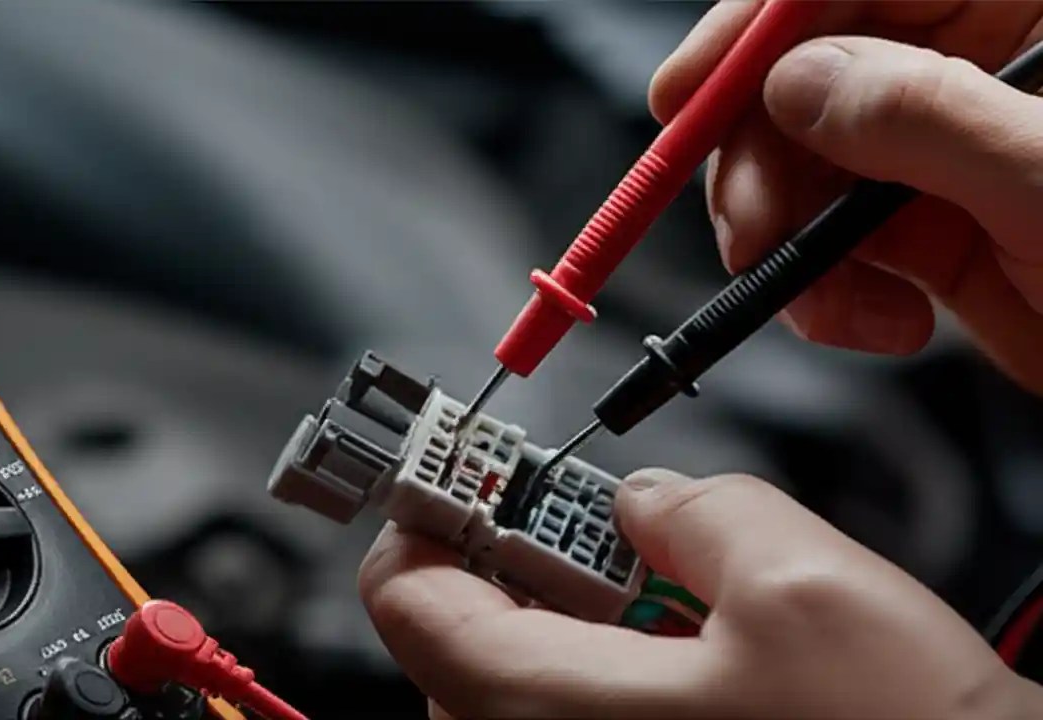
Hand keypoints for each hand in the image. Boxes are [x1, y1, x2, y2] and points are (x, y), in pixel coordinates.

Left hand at [359, 470, 1042, 718]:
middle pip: (461, 637)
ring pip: (528, 681)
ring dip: (582, 618)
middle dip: (527, 563)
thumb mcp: (801, 582)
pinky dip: (618, 669)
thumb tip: (656, 501)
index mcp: (541, 713)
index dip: (429, 513)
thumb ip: (698, 508)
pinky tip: (695, 653)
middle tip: (601, 528)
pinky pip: (583, 718)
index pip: (403, 596)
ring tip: (674, 598)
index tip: (469, 472)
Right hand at [653, 1, 1042, 394]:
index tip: (688, 90)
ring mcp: (957, 150)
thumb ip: (926, 118)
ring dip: (785, 242)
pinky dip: (825, 290)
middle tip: (750, 231)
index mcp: (1030, 7)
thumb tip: (796, 84)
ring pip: (812, 165)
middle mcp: (987, 68)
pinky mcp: (941, 228)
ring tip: (830, 309)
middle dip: (763, 160)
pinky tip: (869, 323)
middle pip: (818, 72)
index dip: (761, 25)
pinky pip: (840, 240)